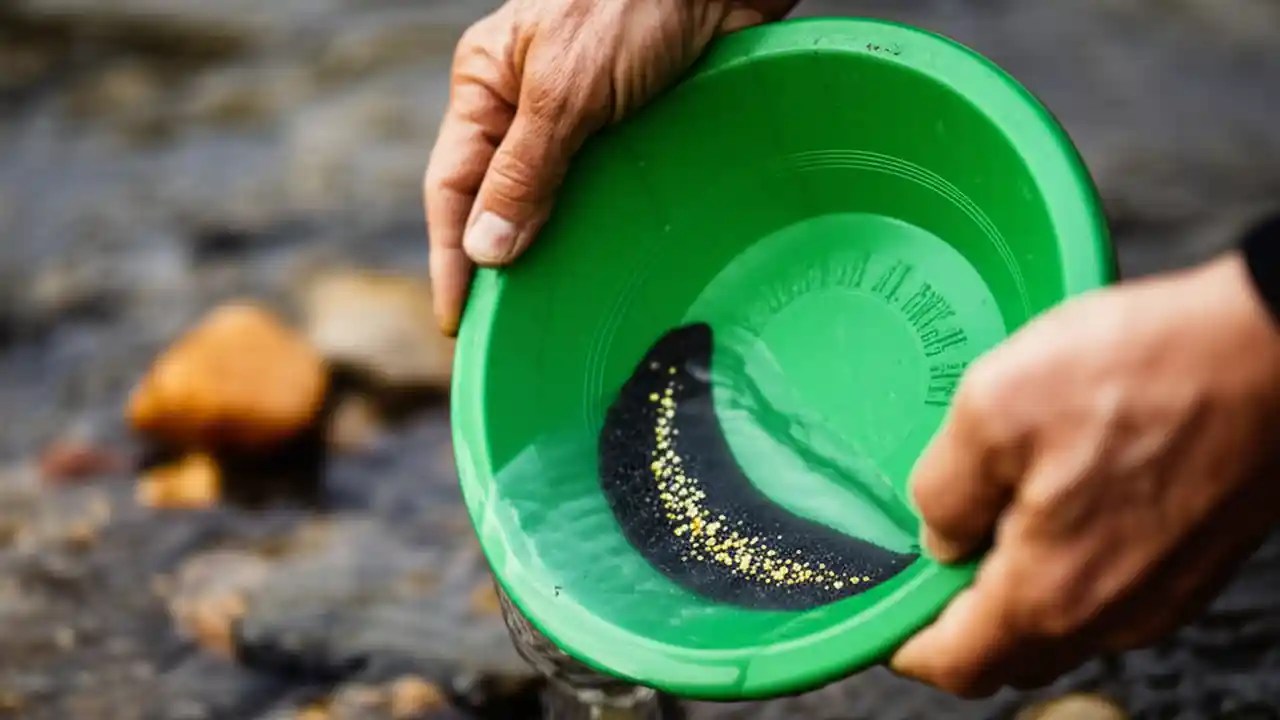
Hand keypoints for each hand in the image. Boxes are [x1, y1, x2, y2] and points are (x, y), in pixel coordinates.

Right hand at [424, 0, 796, 334]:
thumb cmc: (634, 2)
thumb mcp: (566, 88)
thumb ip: (525, 170)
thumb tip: (486, 252)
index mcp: (489, 85)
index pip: (453, 187)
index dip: (451, 258)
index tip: (457, 323)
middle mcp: (529, 107)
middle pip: (499, 202)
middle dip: (499, 267)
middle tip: (505, 335)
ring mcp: (584, 121)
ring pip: (555, 204)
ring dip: (555, 255)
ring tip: (553, 317)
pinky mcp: (637, 132)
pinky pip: (611, 196)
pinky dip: (607, 235)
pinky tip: (608, 271)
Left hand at [891, 253, 1279, 695]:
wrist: (1270, 348)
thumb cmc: (1147, 372)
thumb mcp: (993, 408)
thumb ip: (944, 489)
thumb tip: (937, 532)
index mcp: (1050, 594)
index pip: (955, 665)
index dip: (906, 644)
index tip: (885, 615)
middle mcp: (1111, 615)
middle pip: (1008, 653)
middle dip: (958, 621)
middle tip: (931, 558)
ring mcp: (1159, 595)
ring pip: (1059, 622)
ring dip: (1013, 590)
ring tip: (991, 516)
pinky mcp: (1190, 562)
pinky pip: (1108, 591)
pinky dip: (1066, 567)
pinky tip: (1056, 500)